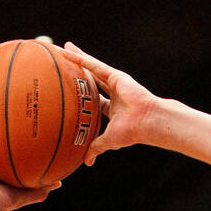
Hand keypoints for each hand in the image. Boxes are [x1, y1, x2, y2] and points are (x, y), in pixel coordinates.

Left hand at [61, 44, 155, 165]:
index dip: (84, 96)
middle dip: (80, 71)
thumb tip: (87, 162)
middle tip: (65, 64)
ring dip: (78, 58)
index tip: (72, 93)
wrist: (147, 122)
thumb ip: (97, 147)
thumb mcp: (109, 139)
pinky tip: (67, 53)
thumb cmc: (132, 132)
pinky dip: (80, 59)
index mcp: (113, 108)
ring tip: (63, 48)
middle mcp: (113, 93)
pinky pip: (93, 65)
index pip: (94, 100)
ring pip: (91, 67)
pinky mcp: (115, 75)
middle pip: (92, 79)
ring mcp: (114, 82)